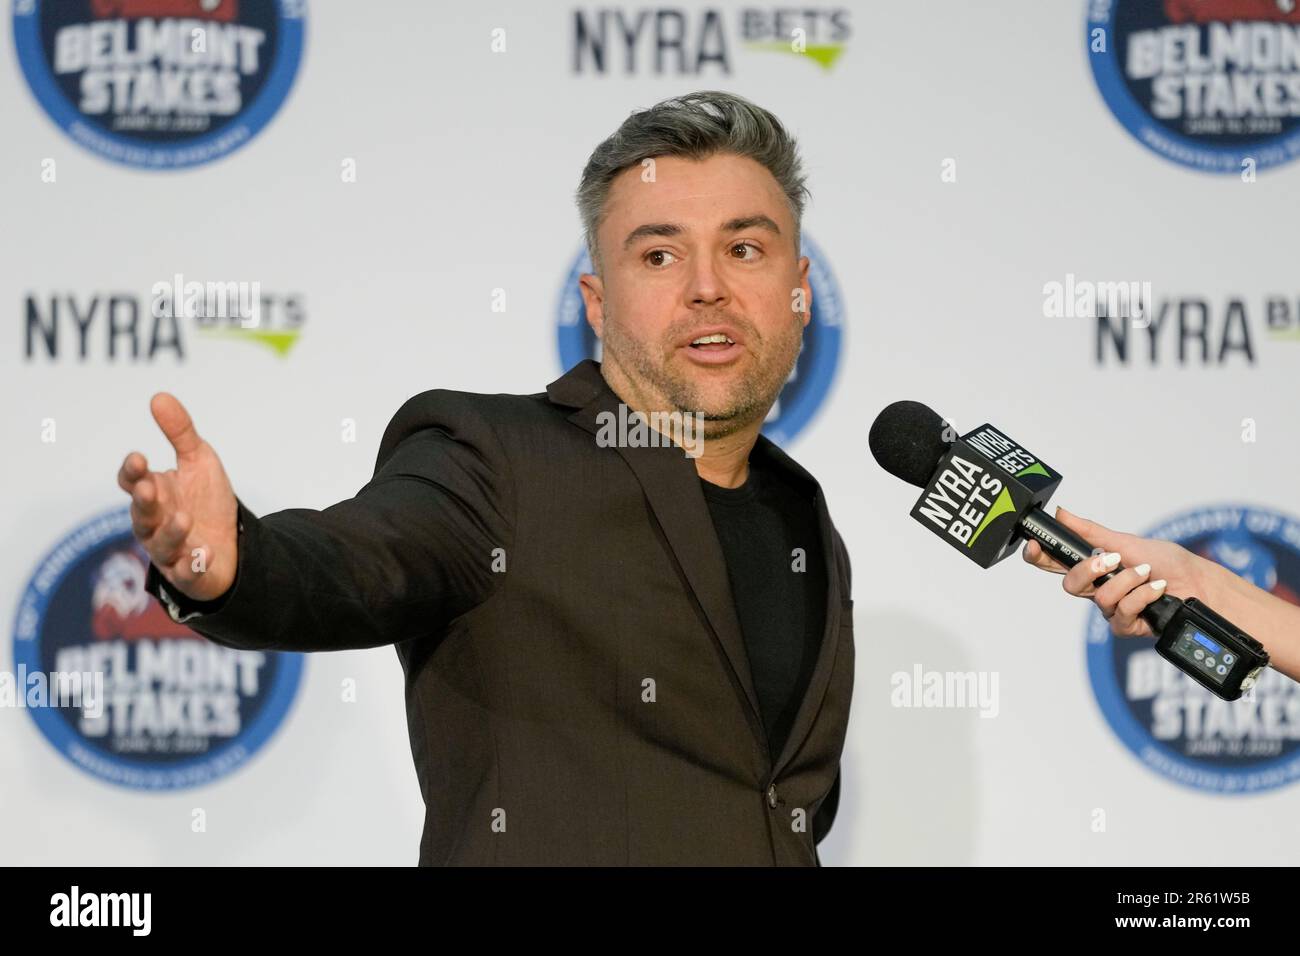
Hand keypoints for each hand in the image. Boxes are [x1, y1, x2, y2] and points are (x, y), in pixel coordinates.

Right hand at [117, 393, 238, 601]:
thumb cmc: (206, 501)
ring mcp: (170, 549)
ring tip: (183, 518)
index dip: (132, 472)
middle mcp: (155, 522)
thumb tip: (158, 396)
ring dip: (170, 532)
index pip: (132, 481)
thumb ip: (180, 433)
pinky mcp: (189, 572)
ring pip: (161, 544)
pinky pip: (186, 572)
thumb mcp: (200, 461)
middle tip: (149, 488)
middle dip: (143, 501)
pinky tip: (204, 554)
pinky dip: (192, 564)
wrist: (233, 542)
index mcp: (154, 492)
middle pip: (141, 513)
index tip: (139, 459)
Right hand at [1021, 507, 1210, 636]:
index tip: (1035, 546)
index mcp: (1092, 565)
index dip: (1039, 556)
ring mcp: (1110, 608)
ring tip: (1147, 573)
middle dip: (1088, 570)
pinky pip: (1121, 613)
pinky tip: (1157, 589)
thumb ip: (1091, 532)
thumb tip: (1061, 513)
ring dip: (1127, 582)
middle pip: (1070, 585)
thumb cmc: (1167, 562)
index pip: (1055, 562)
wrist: (1199, 585)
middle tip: (1109, 559)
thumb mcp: (1126, 542)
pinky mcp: (1126, 625)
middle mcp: (1097, 588)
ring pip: (1100, 599)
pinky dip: (1142, 597)